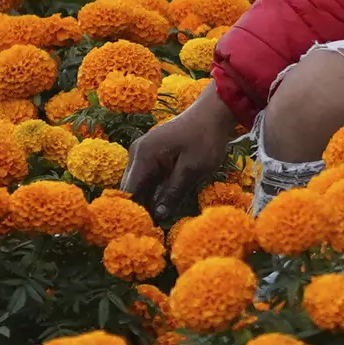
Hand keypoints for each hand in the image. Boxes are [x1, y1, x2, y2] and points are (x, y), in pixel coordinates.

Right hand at [121, 89, 242, 226]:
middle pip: (132, 190)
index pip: (129, 192)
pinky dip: (154, 192)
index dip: (134, 213)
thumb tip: (158, 215)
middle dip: (140, 210)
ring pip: (140, 185)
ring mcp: (144, 154)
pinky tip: (163, 208)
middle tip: (152, 233)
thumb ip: (173, 192)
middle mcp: (137, 154)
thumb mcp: (193, 168)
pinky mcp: (153, 156)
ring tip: (157, 225)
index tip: (142, 232)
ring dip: (148, 202)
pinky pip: (148, 178)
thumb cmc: (206, 138)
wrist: (214, 111)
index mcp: (143, 156)